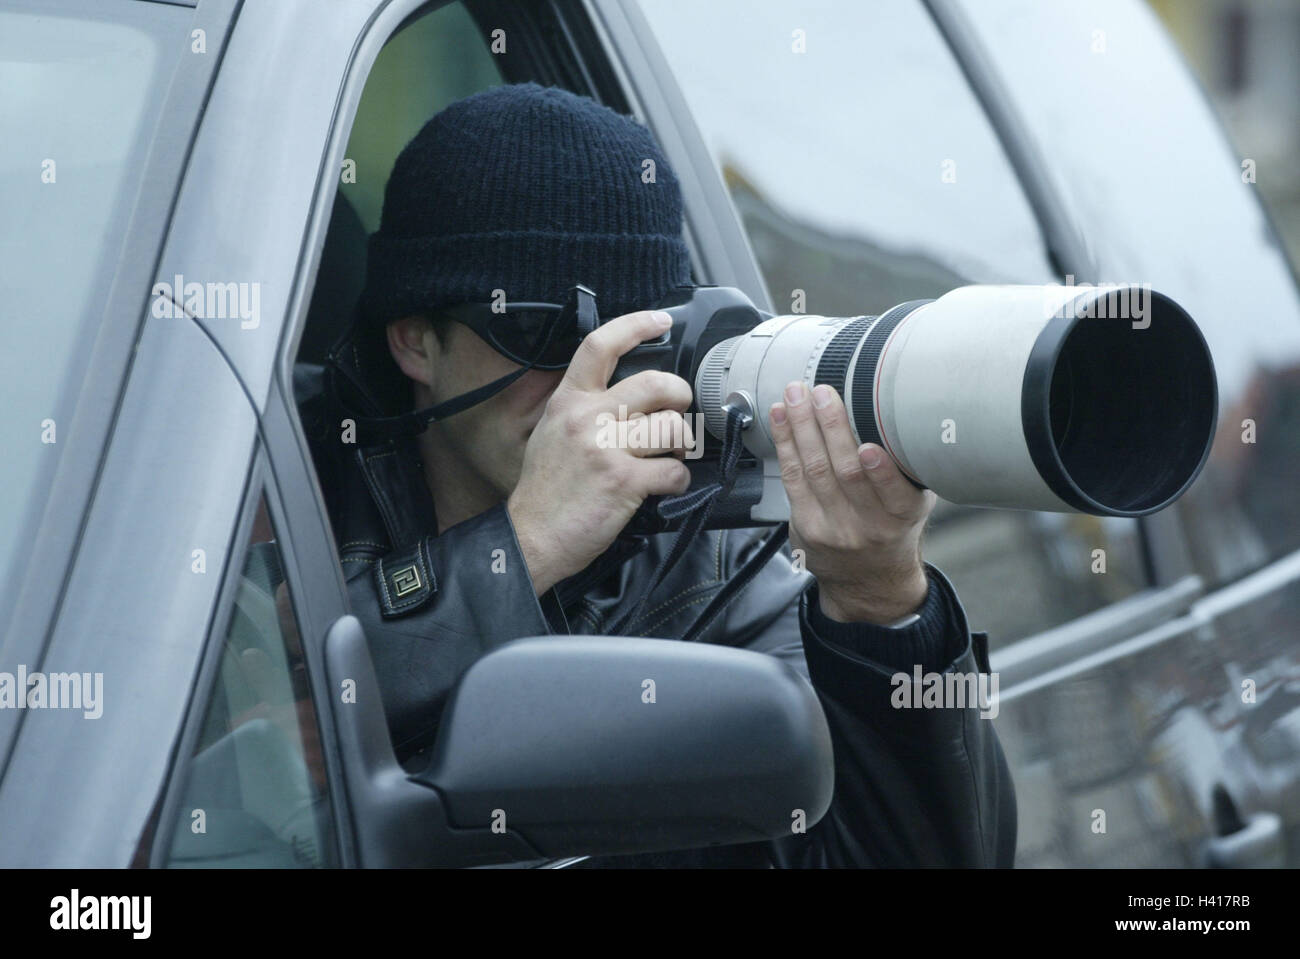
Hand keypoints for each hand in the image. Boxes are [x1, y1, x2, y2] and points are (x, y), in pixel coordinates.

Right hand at [507, 311, 694, 594]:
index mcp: (569, 400)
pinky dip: (677, 480)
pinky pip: (674, 471)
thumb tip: (625, 395)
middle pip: (656, 382)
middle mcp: (587, 417)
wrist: (531, 536)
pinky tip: (663, 486)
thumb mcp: (552, 432)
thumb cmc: (546, 491)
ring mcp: (606, 448)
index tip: (662, 321)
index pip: (600, 345)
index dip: (636, 325)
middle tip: (677, 412)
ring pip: (672, 427)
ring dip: (680, 445)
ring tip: (668, 457)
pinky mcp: (624, 481)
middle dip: (680, 396)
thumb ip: (584, 408)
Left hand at [769, 381, 936, 624]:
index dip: (881, 471)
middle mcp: (869, 526)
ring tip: (796, 395)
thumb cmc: (893, 525)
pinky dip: (785, 443)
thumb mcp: (914, 500)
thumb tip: (899, 409)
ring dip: (801, 427)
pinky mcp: (805, 525)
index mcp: (904, 516)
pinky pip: (792, 478)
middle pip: (845, 473)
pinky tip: (780, 417)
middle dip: (832, 428)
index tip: (870, 447)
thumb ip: (907, 466)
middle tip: (822, 393)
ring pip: (813, 470)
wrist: (868, 578)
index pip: (894, 494)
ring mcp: (833, 528)